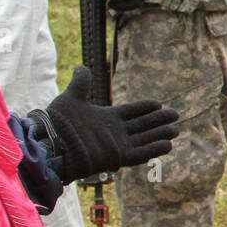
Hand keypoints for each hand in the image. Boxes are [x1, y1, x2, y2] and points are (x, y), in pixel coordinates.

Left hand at [33, 66, 179, 183]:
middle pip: (142, 125)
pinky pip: (139, 154)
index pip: (131, 112)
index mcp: (106, 118)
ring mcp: (116, 146)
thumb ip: (81, 83)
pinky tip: (168, 146)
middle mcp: (114, 133)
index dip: (145, 108)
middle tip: (176, 115)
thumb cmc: (58, 122)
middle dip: (158, 121)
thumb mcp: (71, 97)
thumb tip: (82, 68)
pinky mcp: (116, 158)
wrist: (50, 144)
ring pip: (144, 139)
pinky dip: (153, 150)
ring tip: (175, 130)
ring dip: (160, 135)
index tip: (158, 103)